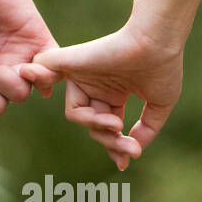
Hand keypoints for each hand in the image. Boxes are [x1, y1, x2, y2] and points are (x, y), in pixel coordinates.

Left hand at [25, 20, 182, 170]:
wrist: (159, 40)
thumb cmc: (164, 66)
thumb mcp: (159, 106)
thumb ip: (147, 130)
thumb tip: (134, 150)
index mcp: (115, 93)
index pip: (107, 126)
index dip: (115, 146)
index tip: (125, 162)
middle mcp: (97, 86)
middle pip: (92, 124)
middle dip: (110, 140)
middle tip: (128, 147)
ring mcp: (83, 76)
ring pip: (75, 114)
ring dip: (95, 125)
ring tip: (116, 125)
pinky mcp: (70, 63)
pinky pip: (43, 75)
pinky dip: (38, 80)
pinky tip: (40, 87)